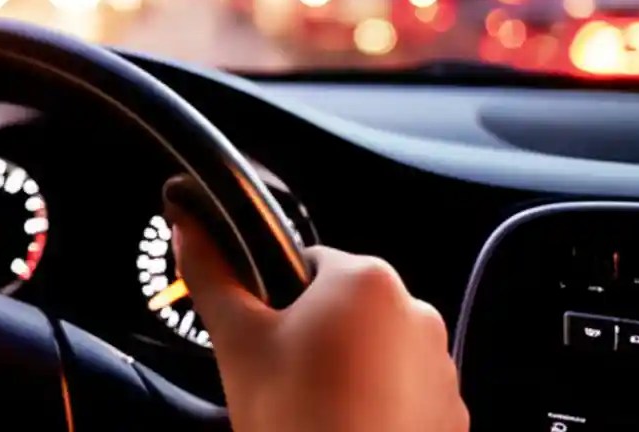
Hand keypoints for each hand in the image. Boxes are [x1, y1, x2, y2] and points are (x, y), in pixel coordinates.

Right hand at [167, 198, 467, 431]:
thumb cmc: (295, 418)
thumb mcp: (237, 343)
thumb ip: (211, 275)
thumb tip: (187, 227)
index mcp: (366, 280)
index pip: (306, 263)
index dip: (274, 298)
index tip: (261, 337)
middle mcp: (417, 313)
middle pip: (343, 307)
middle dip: (311, 335)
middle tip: (279, 379)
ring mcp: (442, 368)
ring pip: (373, 351)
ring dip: (345, 370)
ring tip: (313, 411)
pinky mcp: (451, 415)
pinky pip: (403, 393)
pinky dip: (376, 405)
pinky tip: (343, 428)